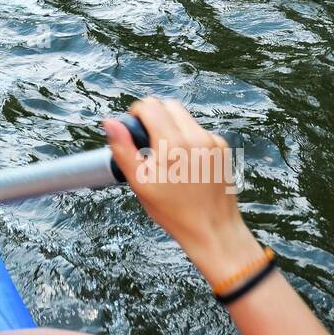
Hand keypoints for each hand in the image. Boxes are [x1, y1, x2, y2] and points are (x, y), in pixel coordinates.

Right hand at [104, 97, 263, 288]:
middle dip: (154, 116)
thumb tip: (110, 122)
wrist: (213, 229)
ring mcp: (212, 140)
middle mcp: (196, 136)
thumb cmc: (174, 211)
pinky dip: (188, 137)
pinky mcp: (222, 147)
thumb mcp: (140, 183)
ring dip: (171, 126)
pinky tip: (185, 162)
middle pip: (168, 105)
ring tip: (167, 156)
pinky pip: (199, 130)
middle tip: (148, 142)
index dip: (136, 113)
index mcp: (173, 144)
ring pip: (184, 116)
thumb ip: (123, 149)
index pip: (150, 105)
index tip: (134, 131)